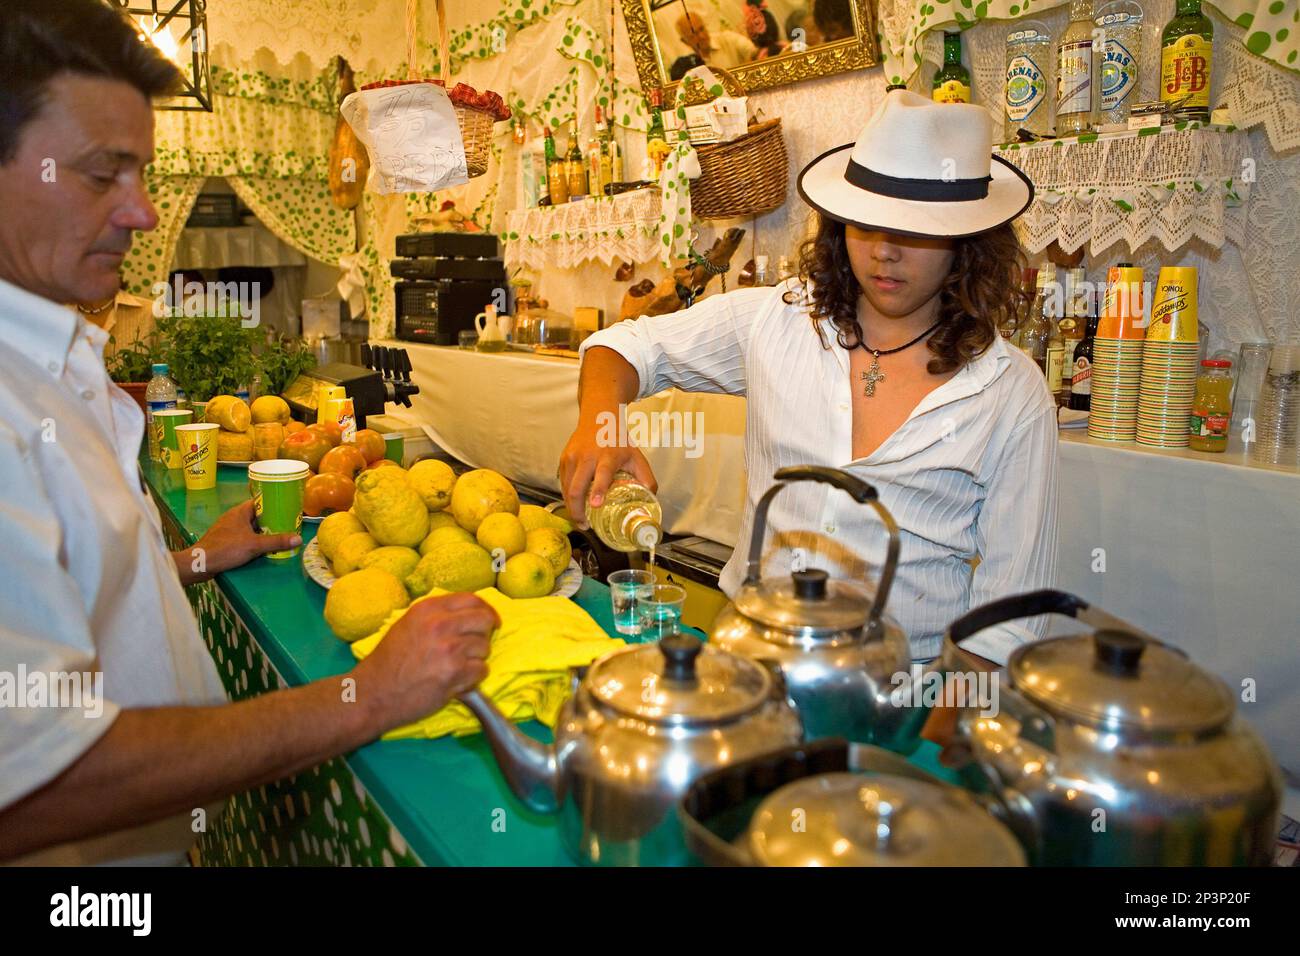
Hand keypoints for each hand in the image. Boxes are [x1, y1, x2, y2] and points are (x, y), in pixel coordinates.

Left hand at [178, 500, 300, 582]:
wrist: (200, 563)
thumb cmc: (226, 549)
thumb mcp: (254, 545)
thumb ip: (276, 542)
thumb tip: (299, 539)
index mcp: (240, 511)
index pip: (260, 501)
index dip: (274, 503)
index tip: (287, 507)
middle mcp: (234, 517)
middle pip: (257, 515)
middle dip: (272, 520)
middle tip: (288, 524)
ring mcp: (228, 529)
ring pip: (251, 527)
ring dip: (263, 531)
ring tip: (279, 536)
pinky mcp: (225, 540)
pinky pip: (244, 536)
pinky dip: (255, 539)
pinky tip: (263, 547)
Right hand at [354, 593, 498, 730]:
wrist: (373, 694)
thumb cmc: (388, 662)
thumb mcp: (407, 625)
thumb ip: (436, 616)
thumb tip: (468, 614)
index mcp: (428, 609)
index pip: (471, 599)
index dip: (485, 610)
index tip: (489, 621)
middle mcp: (440, 624)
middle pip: (485, 620)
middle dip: (485, 633)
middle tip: (476, 646)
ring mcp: (449, 649)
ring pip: (485, 647)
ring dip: (476, 659)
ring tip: (456, 667)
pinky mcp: (455, 673)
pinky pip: (481, 670)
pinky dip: (473, 678)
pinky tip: (456, 681)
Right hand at [557, 425, 656, 528]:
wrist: (598, 416)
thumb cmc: (618, 439)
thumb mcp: (637, 456)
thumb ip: (646, 478)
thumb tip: (650, 500)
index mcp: (608, 456)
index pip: (602, 474)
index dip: (598, 490)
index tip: (595, 505)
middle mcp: (587, 457)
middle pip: (576, 487)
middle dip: (577, 510)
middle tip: (585, 525)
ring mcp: (572, 458)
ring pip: (566, 489)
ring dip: (571, 507)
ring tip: (580, 520)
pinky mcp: (564, 460)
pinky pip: (563, 484)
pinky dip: (567, 497)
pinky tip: (575, 505)